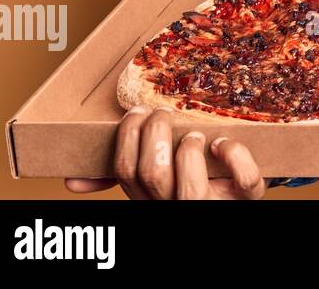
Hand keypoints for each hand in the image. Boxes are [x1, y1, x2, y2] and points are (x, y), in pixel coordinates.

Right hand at [65, 105, 267, 199]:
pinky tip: (224, 143)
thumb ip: (122, 175)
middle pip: (152, 174)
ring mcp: (214, 204)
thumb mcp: (155, 184)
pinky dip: (235, 156)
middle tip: (162, 114)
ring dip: (188, 151)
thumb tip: (71, 181)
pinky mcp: (248, 198)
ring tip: (193, 134)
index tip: (136, 112)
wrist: (236, 196)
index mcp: (150, 199)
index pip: (125, 172)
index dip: (127, 137)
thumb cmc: (192, 181)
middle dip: (154, 134)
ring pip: (189, 189)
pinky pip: (245, 181)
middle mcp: (178, 206)